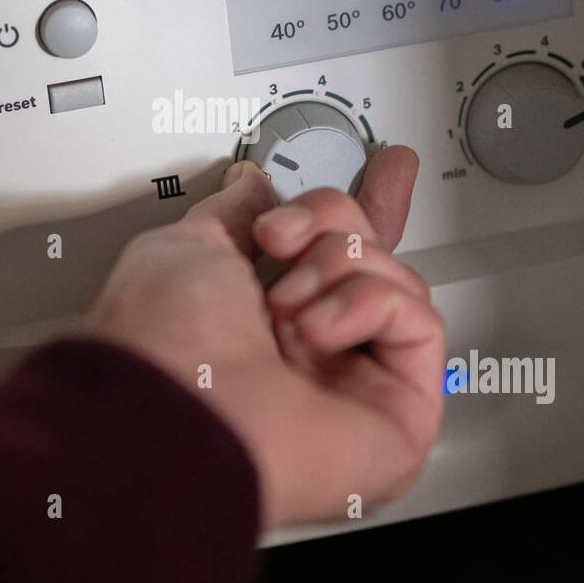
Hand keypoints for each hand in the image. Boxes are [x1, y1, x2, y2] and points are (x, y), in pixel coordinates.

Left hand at [82, 149, 443, 531]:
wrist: (174, 413)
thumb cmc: (164, 344)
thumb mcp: (187, 246)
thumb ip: (234, 213)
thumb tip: (257, 185)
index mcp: (258, 322)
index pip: (332, 257)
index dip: (360, 210)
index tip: (385, 169)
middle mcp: (307, 355)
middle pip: (370, 259)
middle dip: (337, 223)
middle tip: (289, 237)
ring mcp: (353, 383)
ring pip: (396, 282)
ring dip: (337, 266)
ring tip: (286, 305)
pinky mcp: (399, 413)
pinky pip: (418, 323)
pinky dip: (369, 305)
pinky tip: (319, 330)